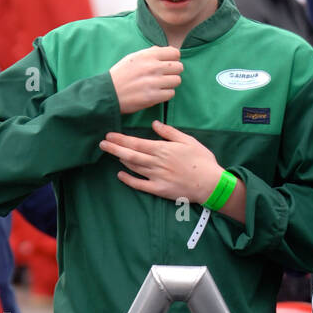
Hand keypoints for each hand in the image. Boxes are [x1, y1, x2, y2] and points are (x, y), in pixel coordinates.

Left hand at [99, 120, 222, 203]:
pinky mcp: (158, 189)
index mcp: (162, 149)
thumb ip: (169, 132)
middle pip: (131, 154)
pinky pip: (140, 184)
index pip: (136, 142)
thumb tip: (154, 124)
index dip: (121, 139)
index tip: (109, 135)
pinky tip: (120, 175)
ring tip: (111, 153)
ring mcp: (156, 176)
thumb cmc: (201, 160)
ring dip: (121, 159)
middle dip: (114, 148)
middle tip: (102, 143)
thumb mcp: (188, 140)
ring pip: (134, 166)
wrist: (210, 183)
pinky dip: (128, 179)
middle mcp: (156, 162)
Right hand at [109, 47, 181, 114]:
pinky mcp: (152, 97)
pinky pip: (171, 94)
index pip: (175, 53)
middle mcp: (152, 67)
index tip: (168, 64)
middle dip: (173, 72)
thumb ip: (150, 53)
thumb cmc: (121, 75)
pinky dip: (166, 94)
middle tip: (164, 76)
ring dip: (170, 84)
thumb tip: (167, 50)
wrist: (108, 93)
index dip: (173, 59)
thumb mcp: (133, 57)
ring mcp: (153, 82)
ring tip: (160, 85)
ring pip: (177, 80)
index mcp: (148, 55)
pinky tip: (157, 93)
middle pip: (179, 67)